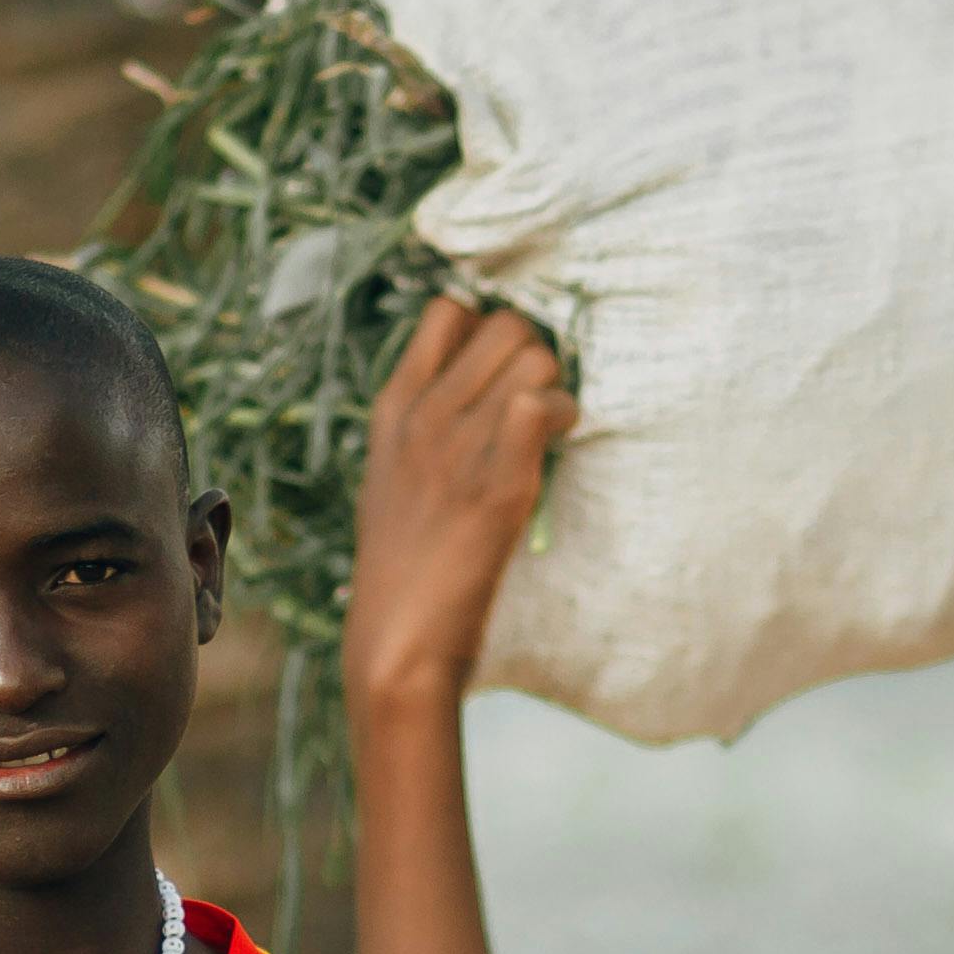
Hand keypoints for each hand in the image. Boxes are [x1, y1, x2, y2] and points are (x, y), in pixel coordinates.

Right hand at [347, 302, 571, 711]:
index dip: (488, 331)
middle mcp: (424, 417)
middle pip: (505, 324)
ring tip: (547, 431)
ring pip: (535, 357)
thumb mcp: (390, 480)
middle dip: (534, 355)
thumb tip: (467, 392)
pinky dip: (564, 419)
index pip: (448, 311)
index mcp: (393, 409)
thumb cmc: (402, 567)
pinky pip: (543, 405)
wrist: (397, 642)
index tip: (502, 372)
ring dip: (556, 388)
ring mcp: (460, 447)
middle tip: (536, 402)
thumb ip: (421, 428)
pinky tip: (555, 449)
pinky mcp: (500, 483)